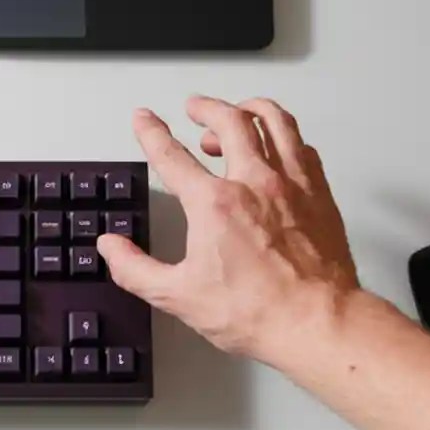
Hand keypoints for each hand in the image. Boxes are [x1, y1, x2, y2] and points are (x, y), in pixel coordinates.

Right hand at [97, 95, 360, 365]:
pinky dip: (286, 135)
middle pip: (229, 121)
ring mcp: (292, 184)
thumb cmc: (257, 312)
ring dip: (250, 109)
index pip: (172, 155)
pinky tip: (280, 143)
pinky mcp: (319, 194)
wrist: (318, 322)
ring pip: (274, 122)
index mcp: (214, 204)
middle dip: (206, 107)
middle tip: (194, 107)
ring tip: (238, 110)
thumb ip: (135, 269)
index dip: (151, 132)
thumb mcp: (178, 296)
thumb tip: (111, 247)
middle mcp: (254, 183)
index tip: (145, 119)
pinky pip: (302, 146)